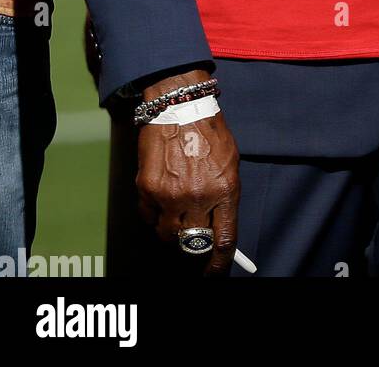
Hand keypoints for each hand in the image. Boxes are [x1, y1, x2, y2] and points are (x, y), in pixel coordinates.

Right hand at [135, 68, 239, 275]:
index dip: (218, 263)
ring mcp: (170, 195)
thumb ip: (225, 197)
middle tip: (191, 233)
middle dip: (192, 244)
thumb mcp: (230, 164)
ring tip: (176, 208)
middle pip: (191, 243)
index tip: (214, 271)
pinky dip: (154, 212)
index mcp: (225, 191)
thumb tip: (219, 227)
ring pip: (167, 234)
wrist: (181, 107)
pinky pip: (149, 216)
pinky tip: (161, 194)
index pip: (223, 241)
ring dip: (171, 228)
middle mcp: (198, 197)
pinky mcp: (148, 189)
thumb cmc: (209, 134)